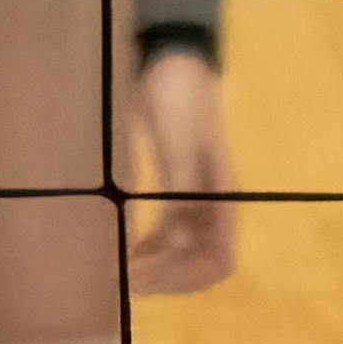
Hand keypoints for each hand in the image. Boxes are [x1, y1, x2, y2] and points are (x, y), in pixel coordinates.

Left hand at [122, 43, 237, 294]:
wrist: (171, 62)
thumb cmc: (181, 98)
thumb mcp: (179, 143)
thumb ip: (178, 189)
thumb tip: (176, 239)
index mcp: (221, 199)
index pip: (220, 261)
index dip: (189, 278)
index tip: (150, 279)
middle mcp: (211, 207)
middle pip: (199, 265)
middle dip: (167, 279)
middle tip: (127, 282)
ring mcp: (192, 200)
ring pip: (180, 253)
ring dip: (154, 268)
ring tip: (121, 273)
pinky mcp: (172, 189)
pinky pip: (165, 233)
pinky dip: (147, 248)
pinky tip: (125, 252)